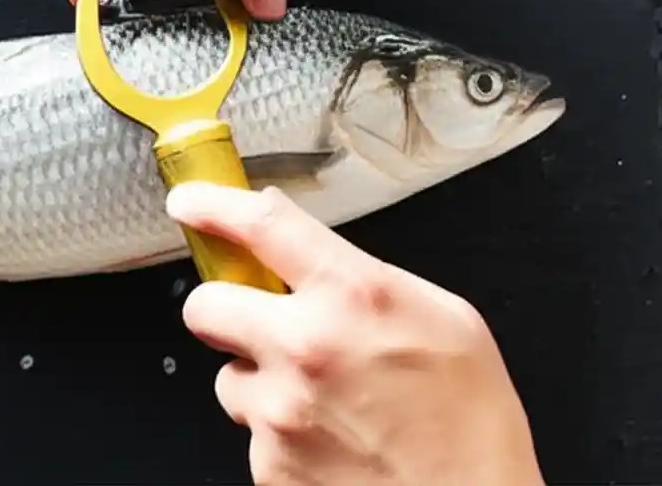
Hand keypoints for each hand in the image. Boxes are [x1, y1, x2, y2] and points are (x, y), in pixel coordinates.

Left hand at [165, 182, 545, 485]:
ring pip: (228, 378)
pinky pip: (253, 434)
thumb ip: (367, 280)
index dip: (211, 204)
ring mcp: (281, 412)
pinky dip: (280, 434)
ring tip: (320, 399)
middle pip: (204, 305)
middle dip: (223, 308)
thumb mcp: (445, 317)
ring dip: (260, 381)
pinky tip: (329, 439)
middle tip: (255, 320)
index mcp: (353, 295)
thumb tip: (310, 258)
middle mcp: (305, 347)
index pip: (260, 226)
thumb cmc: (470, 421)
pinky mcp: (269, 466)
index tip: (191, 201)